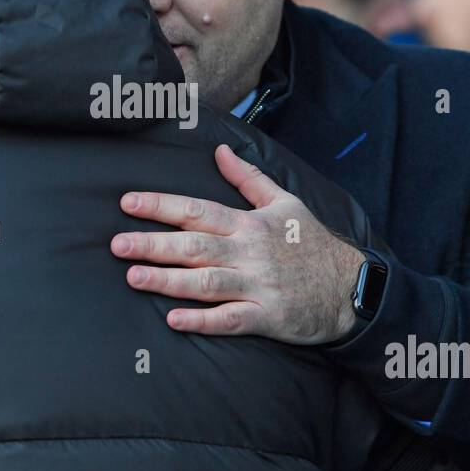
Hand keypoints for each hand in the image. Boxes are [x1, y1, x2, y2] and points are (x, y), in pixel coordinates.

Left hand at [111, 144, 365, 343]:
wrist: (352, 287)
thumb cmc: (312, 243)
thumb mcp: (285, 202)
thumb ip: (248, 177)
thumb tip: (218, 150)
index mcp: (249, 223)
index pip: (197, 210)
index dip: (161, 205)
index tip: (127, 202)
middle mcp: (249, 252)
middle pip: (194, 246)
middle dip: (153, 244)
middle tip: (117, 244)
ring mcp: (258, 285)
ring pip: (205, 282)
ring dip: (167, 281)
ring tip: (133, 277)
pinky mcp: (267, 317)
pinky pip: (230, 320)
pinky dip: (202, 321)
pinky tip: (174, 320)